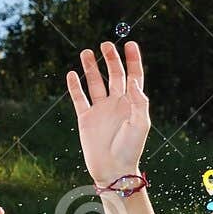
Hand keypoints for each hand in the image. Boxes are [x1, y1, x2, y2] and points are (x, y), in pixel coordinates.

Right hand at [66, 40, 150, 184]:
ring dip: (91, 68)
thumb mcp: (140, 124)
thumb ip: (139, 101)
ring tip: (86, 52)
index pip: (133, 76)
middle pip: (113, 75)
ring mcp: (100, 110)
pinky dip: (75, 87)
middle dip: (110, 59)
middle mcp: (116, 103)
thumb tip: (134, 81)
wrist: (113, 170)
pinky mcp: (86, 118)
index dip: (133, 60)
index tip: (130, 43)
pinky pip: (79, 98)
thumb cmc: (131, 149)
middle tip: (105, 44)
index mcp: (132, 103)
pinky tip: (72, 74)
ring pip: (94, 83)